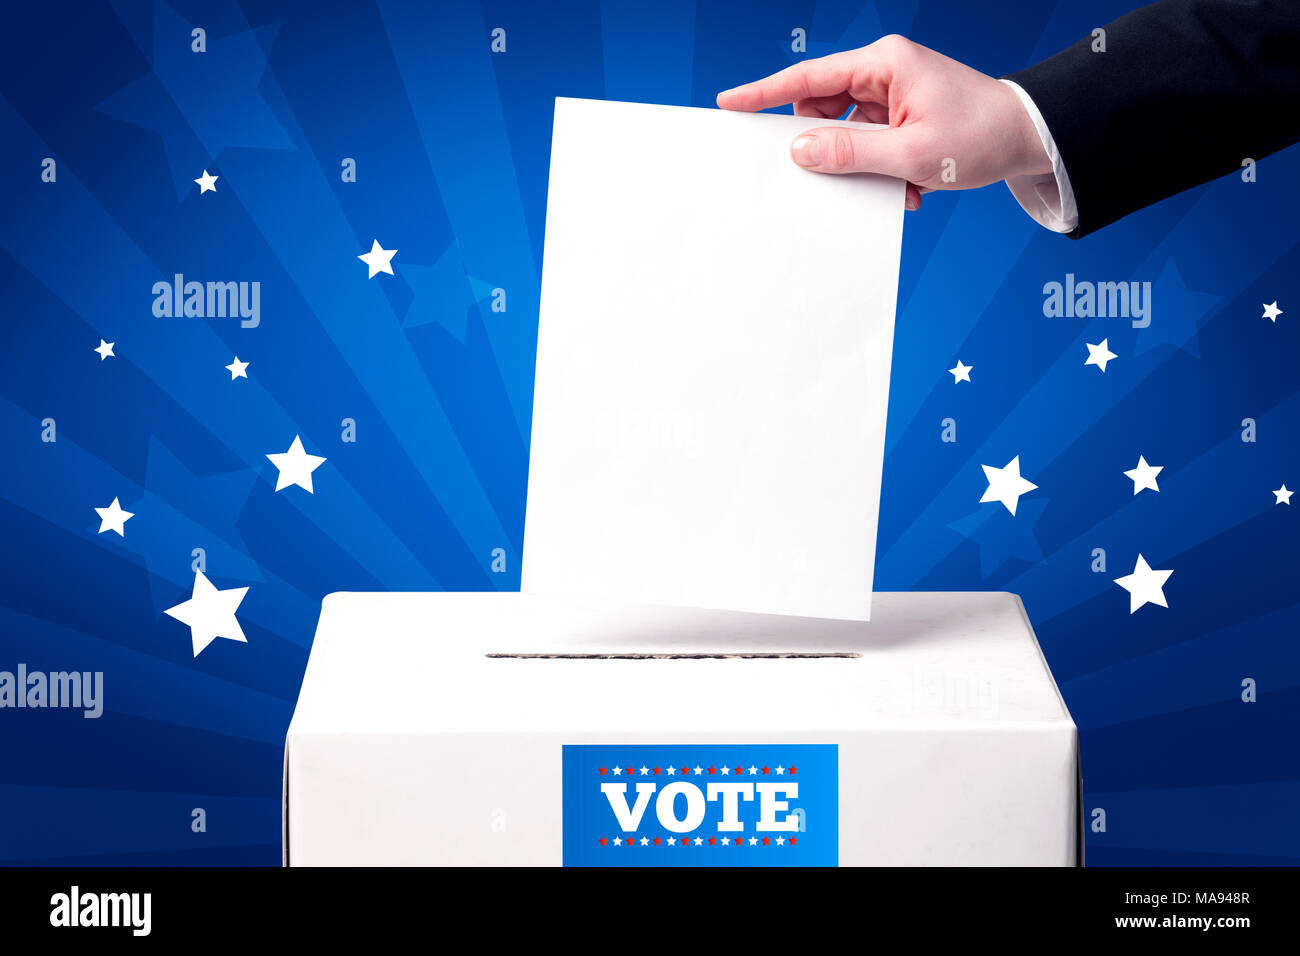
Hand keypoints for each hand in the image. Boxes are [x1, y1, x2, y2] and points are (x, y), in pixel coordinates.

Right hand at [717, 35, 1052, 209]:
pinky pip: (868, 141)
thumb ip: (849, 153)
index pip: (808, 78)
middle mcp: (884, 71)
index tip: (730, 103)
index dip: (764, 93)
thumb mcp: (910, 154)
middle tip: (840, 176)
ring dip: (858, 164)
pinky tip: (906, 186)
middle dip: (827, 147)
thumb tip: (798, 151)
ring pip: (844, 130)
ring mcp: (893, 92)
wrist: (1030, 139)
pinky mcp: (902, 114)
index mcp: (884, 64)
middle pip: (822, 108)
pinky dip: (878, 168)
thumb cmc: (979, 136)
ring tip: (892, 185)